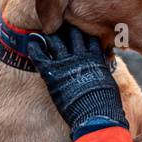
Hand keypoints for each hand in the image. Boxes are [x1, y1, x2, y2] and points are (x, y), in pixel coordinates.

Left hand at [27, 24, 127, 139]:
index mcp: (96, 58)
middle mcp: (81, 56)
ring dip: (51, 35)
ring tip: (46, 31)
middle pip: (73, 33)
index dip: (85, 31)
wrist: (97, 117)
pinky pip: (40, 55)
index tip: (80, 29)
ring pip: (56, 39)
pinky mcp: (53, 74)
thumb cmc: (106, 105)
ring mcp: (66, 63)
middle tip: (61, 25)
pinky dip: (35, 47)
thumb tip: (104, 66)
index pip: (90, 37)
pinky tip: (31, 41)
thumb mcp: (109, 83)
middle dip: (68, 28)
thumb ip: (103, 70)